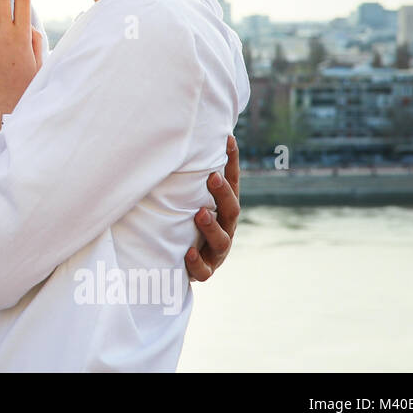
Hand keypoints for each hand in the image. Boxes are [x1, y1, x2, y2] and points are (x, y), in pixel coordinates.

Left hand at [186, 135, 240, 280]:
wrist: (180, 267)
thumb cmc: (184, 224)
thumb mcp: (188, 200)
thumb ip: (188, 178)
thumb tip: (180, 141)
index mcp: (224, 210)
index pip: (232, 183)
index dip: (232, 162)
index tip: (227, 140)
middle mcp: (225, 229)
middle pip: (231, 210)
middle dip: (222, 194)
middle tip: (212, 177)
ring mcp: (216, 252)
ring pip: (221, 240)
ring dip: (211, 226)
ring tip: (200, 214)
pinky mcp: (204, 271)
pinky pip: (204, 270)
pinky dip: (196, 262)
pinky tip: (188, 253)